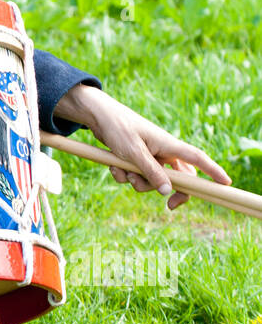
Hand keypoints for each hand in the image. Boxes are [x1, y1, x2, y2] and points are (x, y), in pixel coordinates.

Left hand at [52, 85, 231, 210]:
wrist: (97, 117)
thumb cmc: (118, 128)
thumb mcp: (133, 153)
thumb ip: (151, 172)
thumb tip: (168, 191)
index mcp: (168, 144)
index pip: (197, 158)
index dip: (212, 171)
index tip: (225, 183)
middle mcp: (163, 151)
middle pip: (178, 177)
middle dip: (169, 190)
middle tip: (169, 206)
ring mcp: (150, 155)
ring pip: (153, 180)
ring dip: (137, 181)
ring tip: (122, 169)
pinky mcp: (137, 159)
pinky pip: (136, 176)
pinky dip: (125, 175)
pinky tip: (113, 166)